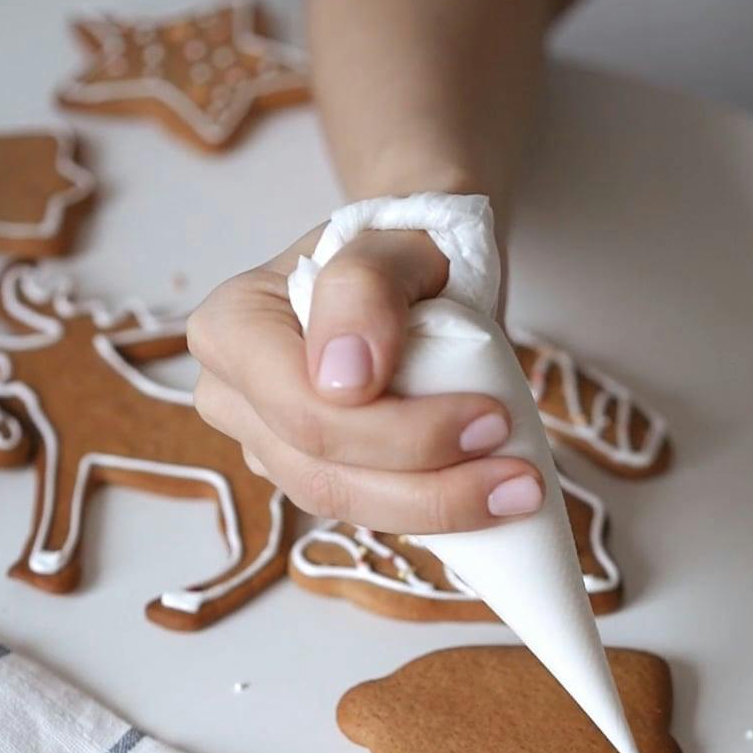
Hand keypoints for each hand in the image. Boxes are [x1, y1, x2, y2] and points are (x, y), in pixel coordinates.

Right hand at [187, 225, 543, 532]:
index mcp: (233, 328)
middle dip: (426, 486)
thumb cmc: (400, 245)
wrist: (412, 264)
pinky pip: (364, 508)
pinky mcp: (310, 472)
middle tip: (520, 479)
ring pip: (342, 504)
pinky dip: (428, 512)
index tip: (491, 419)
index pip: (304, 409)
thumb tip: (343, 380)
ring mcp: (265, 441)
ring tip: (518, 492)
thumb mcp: (394, 241)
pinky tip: (488, 501)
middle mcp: (232, 394)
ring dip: (435, 510)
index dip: (398, 432)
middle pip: (319, 472)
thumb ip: (363, 288)